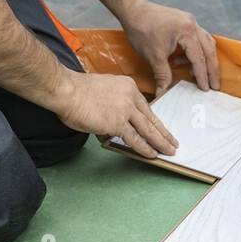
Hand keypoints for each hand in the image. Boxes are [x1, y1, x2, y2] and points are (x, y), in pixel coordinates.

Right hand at [51, 71, 177, 157]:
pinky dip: (145, 148)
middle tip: (174, 143)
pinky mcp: (118, 123)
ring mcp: (125, 110)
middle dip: (164, 133)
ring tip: (170, 151)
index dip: (155, 120)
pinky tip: (152, 155)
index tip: (162, 128)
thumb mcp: (103, 90)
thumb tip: (113, 129)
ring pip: (148, 129)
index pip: (146, 107)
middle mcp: (130, 97)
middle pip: (151, 119)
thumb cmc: (77, 91)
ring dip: (161, 143)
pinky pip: (135, 139)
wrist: (66, 90)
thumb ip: (113, 105)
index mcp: (128, 86)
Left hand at [119, 0, 220, 96]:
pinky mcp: (185, 22)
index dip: (202, 75)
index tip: (205, 89)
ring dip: (206, 60)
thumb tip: (163, 93)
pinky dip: (198, 51)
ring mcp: (190, 21)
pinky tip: (187, 60)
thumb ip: (162, 75)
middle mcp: (192, 25)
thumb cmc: (141, 29)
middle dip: (212, 70)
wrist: (133, 10)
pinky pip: (199, 38)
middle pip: (209, 50)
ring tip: (202, 75)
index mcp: (187, 32)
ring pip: (206, 43)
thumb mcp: (153, 56)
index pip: (199, 58)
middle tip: (214, 86)